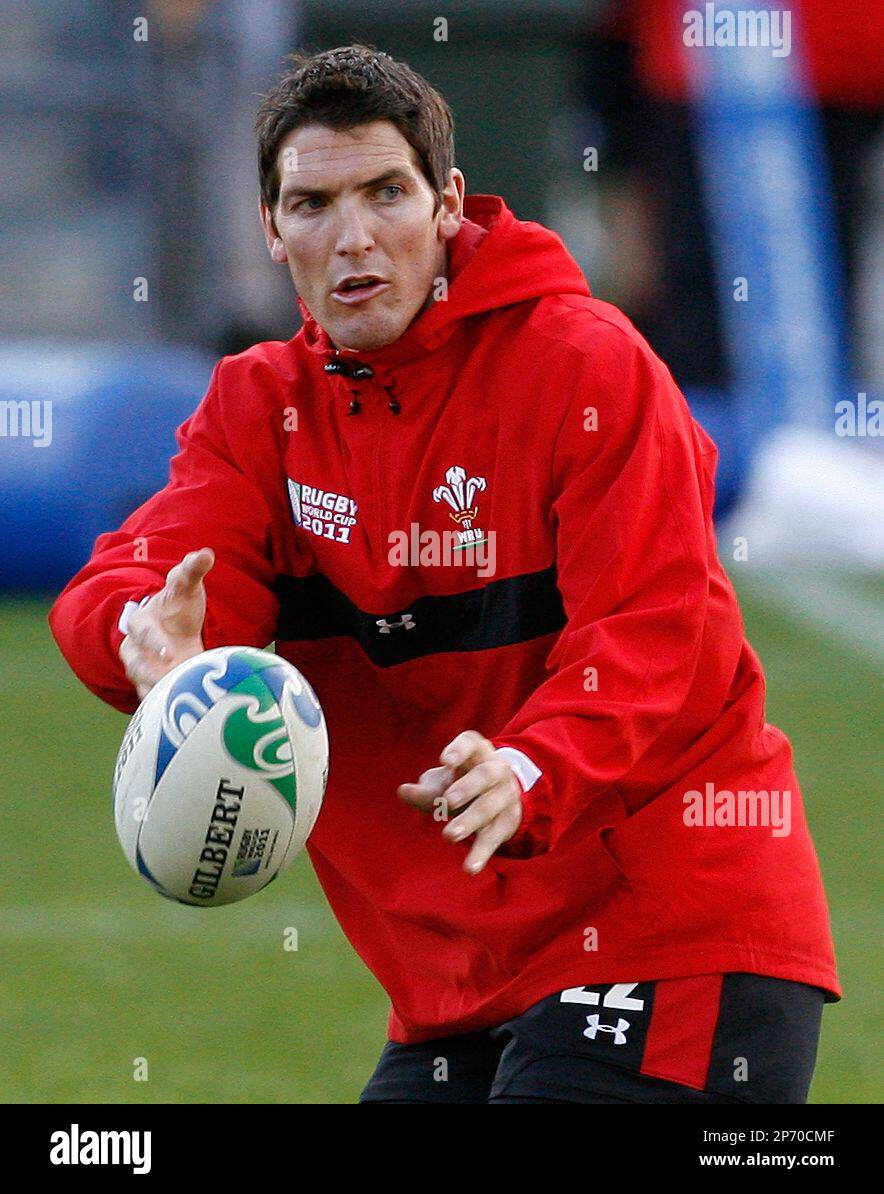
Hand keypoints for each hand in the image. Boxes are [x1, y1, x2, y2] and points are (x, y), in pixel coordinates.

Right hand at [119, 547, 213, 700]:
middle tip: (172, 681)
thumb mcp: (186, 586)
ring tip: (175, 698)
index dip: (155, 641)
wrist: (171, 627)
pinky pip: (149, 699)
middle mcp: (136, 647)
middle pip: (136, 663)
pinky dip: (159, 705)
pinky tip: (173, 712)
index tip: (170, 651)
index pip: (144, 630)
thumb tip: (205, 553)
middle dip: (151, 673)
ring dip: (156, 691)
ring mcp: (140, 668)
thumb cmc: (178, 605)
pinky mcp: (150, 685)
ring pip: (141, 683)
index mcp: (142, 622)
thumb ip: (192, 570)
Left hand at [397, 730, 522, 873]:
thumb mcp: (444, 781)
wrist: (502, 793)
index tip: (445, 760)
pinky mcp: (508, 821)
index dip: (459, 750)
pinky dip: (481, 853)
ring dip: (470, 821)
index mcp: (477, 752)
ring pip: (490, 807)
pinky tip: (469, 868)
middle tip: (448, 801)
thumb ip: (425, 789)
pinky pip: (494, 837)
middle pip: (484, 775)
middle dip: (467, 787)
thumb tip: (403, 792)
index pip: (470, 743)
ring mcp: (505, 795)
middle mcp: (496, 769)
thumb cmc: (463, 781)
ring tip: (449, 835)